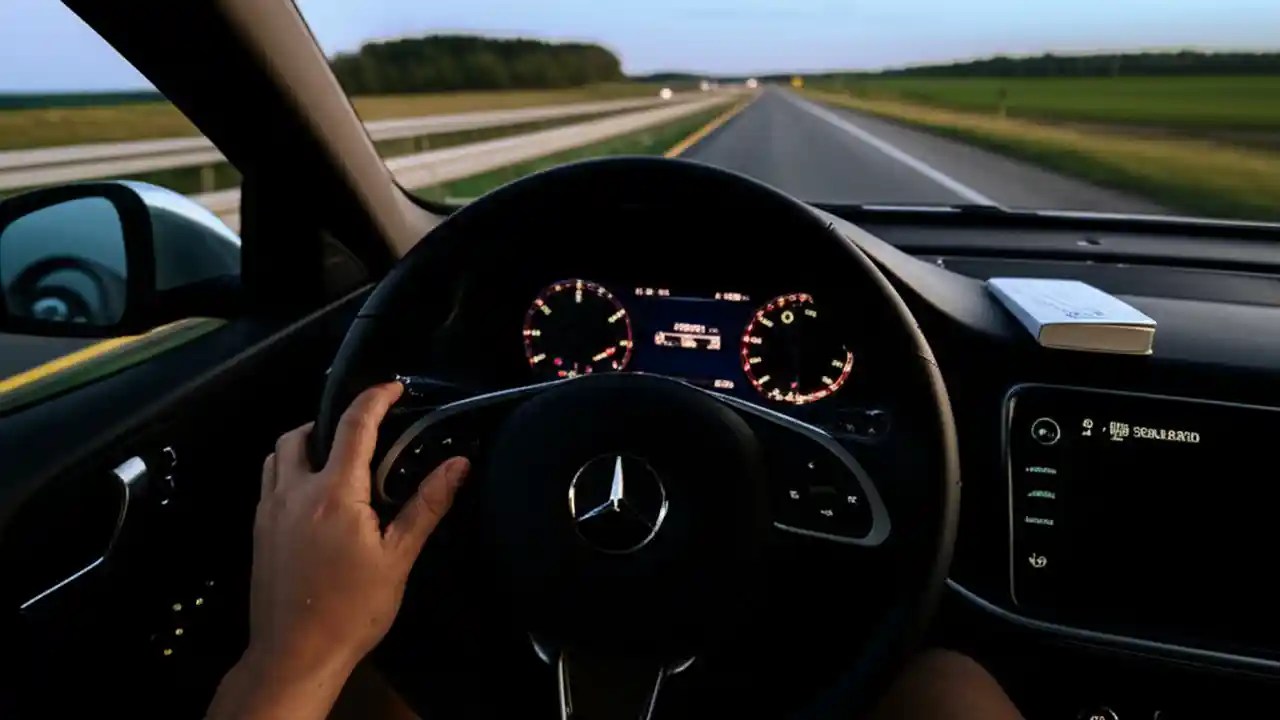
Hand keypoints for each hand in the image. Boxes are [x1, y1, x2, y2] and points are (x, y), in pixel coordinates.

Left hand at [208, 382, 469, 719]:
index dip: (375, 398)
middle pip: (302, 433)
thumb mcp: (398, 557)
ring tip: (336, 458)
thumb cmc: (353, 608)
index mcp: (333, 493)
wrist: (295, 653)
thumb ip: (426, 505)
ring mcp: (269, 511)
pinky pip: (269, 481)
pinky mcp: (258, 531)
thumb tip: (459, 463)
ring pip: (278, 455)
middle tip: (363, 431)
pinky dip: (290, 470)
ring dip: (306, 444)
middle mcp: (293, 492)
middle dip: (331, 421)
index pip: (354, 426)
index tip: (393, 387)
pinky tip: (313, 496)